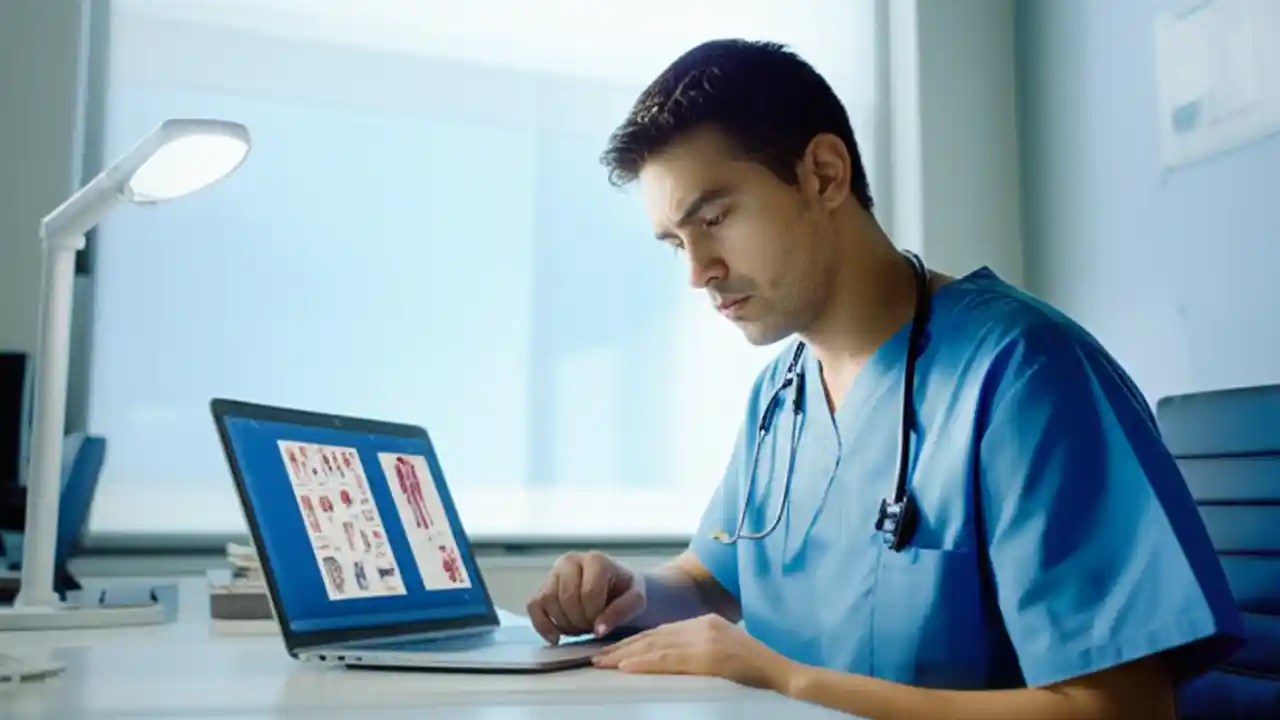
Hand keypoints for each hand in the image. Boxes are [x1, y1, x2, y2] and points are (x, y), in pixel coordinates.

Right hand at [525, 551, 645, 644]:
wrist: (618, 588)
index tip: (604, 621)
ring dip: (565, 624)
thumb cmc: (627, 592)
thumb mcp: (636, 600)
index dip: (596, 615)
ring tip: (581, 627)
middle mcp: (570, 560)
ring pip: (548, 601)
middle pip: (567, 598)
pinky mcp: (543, 587)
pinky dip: (541, 625)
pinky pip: (533, 606)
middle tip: (592, 626)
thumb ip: (621, 611)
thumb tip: (598, 629)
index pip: (588, 593)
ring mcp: (554, 572)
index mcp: (595, 559)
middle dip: (580, 620)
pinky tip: (556, 638)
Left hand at [591, 613, 795, 690]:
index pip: (661, 631)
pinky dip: (644, 663)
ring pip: (655, 647)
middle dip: (622, 647)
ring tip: (601, 663)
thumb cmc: (756, 668)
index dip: (634, 640)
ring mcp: (704, 640)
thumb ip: (699, 648)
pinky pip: (668, 660)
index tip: (613, 649)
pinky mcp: (707, 657)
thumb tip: (669, 657)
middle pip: (653, 636)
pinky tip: (625, 667)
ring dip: (624, 655)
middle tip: (596, 656)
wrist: (783, 673)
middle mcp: (702, 625)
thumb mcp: (724, 650)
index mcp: (705, 622)